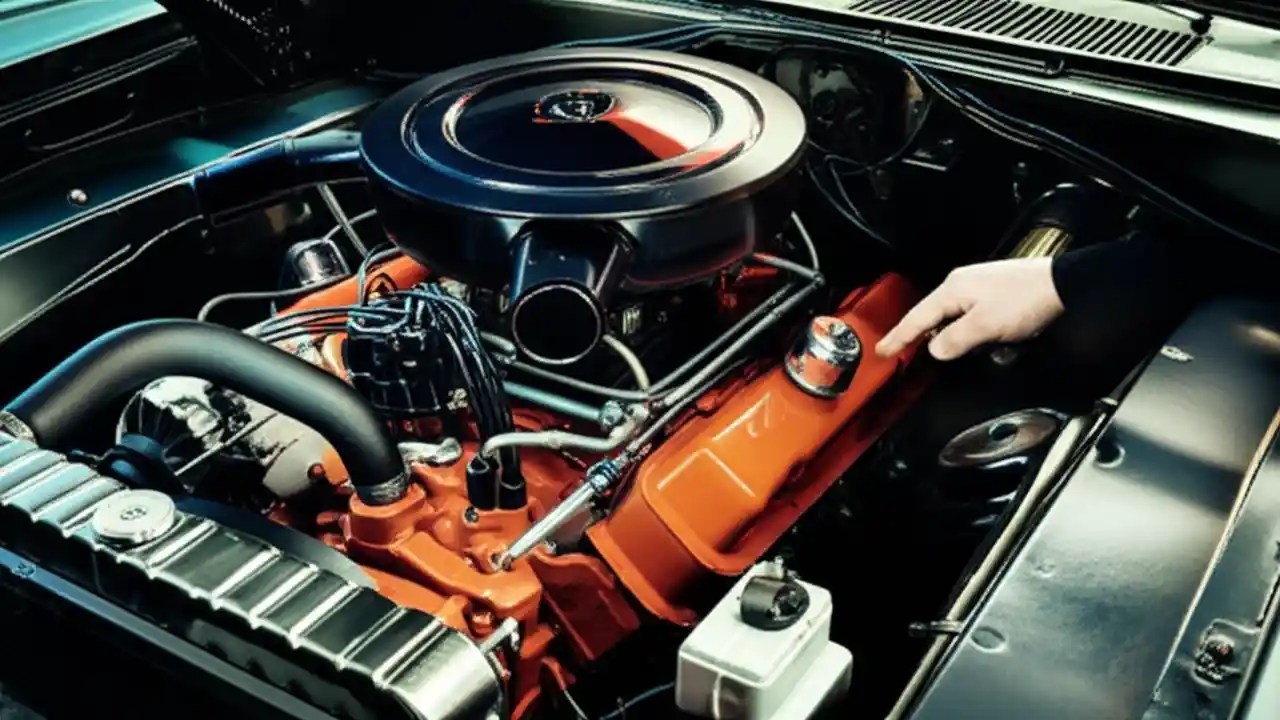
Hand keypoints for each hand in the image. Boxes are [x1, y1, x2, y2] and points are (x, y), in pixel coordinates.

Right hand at [876, 257, 1064, 360]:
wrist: (1064, 284)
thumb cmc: (1025, 301)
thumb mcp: (986, 326)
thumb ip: (955, 340)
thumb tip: (935, 350)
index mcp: (954, 290)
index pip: (917, 318)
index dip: (899, 337)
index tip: (882, 350)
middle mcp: (961, 284)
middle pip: (930, 314)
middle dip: (916, 333)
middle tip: (900, 351)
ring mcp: (978, 287)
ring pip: (949, 315)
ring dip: (943, 333)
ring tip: (933, 349)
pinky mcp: (993, 292)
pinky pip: (966, 313)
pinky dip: (960, 328)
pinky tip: (967, 338)